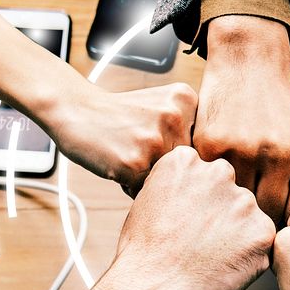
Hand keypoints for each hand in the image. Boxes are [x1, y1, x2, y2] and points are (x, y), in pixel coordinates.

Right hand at [21, 145, 273, 289]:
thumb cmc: (134, 262)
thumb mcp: (145, 206)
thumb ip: (173, 188)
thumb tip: (184, 187)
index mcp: (183, 160)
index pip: (209, 169)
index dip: (203, 202)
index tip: (194, 222)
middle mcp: (216, 174)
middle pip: (234, 191)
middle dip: (223, 218)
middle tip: (200, 248)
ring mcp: (241, 203)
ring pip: (251, 218)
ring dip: (237, 240)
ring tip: (207, 263)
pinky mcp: (260, 235)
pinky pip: (265, 245)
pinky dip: (250, 261)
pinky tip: (222, 272)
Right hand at [44, 79, 196, 195]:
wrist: (75, 110)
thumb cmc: (120, 114)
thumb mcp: (162, 105)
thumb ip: (189, 129)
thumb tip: (215, 174)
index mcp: (187, 99)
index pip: (201, 145)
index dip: (178, 150)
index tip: (156, 137)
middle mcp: (175, 117)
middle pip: (187, 164)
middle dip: (165, 165)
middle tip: (139, 147)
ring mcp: (155, 140)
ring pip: (168, 179)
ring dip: (149, 177)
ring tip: (128, 155)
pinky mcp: (135, 162)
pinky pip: (145, 191)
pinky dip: (131, 185)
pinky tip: (118, 163)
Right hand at [193, 16, 289, 222]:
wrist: (249, 61)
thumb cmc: (279, 106)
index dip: (285, 224)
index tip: (274, 226)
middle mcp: (281, 154)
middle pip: (269, 214)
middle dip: (259, 220)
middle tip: (249, 221)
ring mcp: (245, 149)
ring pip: (238, 202)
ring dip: (233, 206)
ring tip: (230, 206)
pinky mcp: (213, 144)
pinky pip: (213, 182)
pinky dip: (213, 185)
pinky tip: (214, 183)